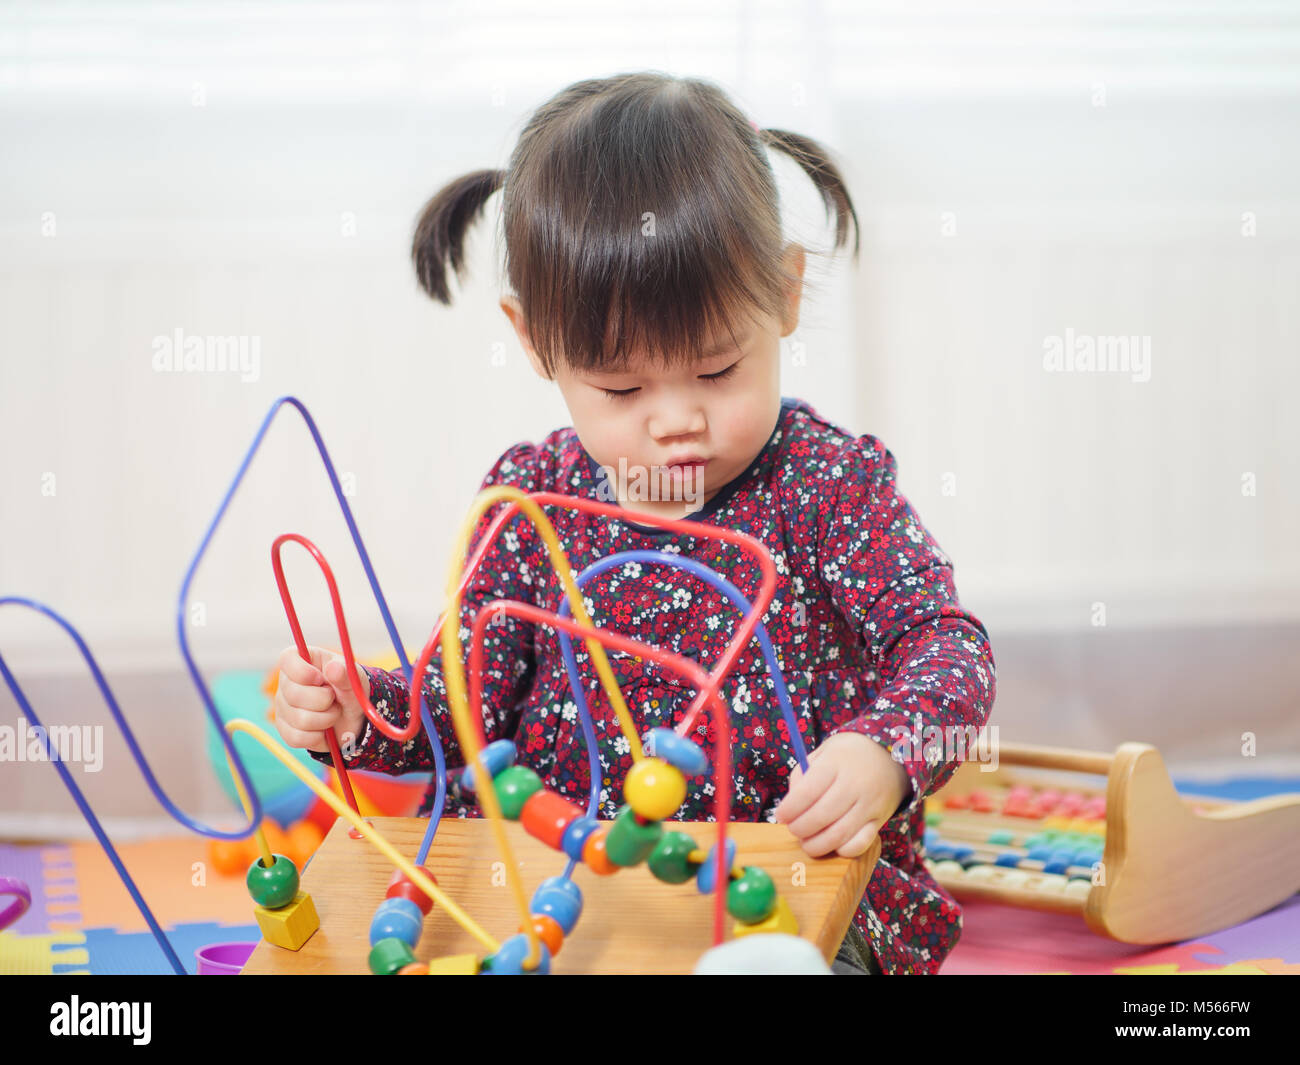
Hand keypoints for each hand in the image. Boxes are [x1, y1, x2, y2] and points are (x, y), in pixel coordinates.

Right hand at [271, 644, 370, 754]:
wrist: (353, 718)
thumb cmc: (350, 690)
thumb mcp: (354, 679)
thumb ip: (345, 673)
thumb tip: (333, 667)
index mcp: (301, 660)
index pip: (287, 659)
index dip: (302, 672)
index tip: (320, 678)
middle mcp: (286, 683)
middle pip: (294, 694)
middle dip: (324, 700)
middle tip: (334, 698)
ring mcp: (282, 707)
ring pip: (300, 719)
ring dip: (327, 719)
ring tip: (333, 712)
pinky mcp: (285, 730)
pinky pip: (297, 738)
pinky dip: (318, 737)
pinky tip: (324, 729)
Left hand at [773, 731, 911, 858]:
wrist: (889, 757)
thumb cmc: (846, 756)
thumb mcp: (822, 753)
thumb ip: (803, 775)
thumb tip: (790, 805)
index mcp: (835, 763)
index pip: (808, 791)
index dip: (790, 809)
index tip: (781, 815)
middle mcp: (854, 784)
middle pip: (821, 816)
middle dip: (800, 829)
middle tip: (793, 829)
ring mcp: (869, 805)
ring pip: (839, 835)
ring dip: (816, 845)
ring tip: (806, 841)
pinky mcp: (879, 821)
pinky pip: (860, 844)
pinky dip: (842, 851)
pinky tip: (832, 844)